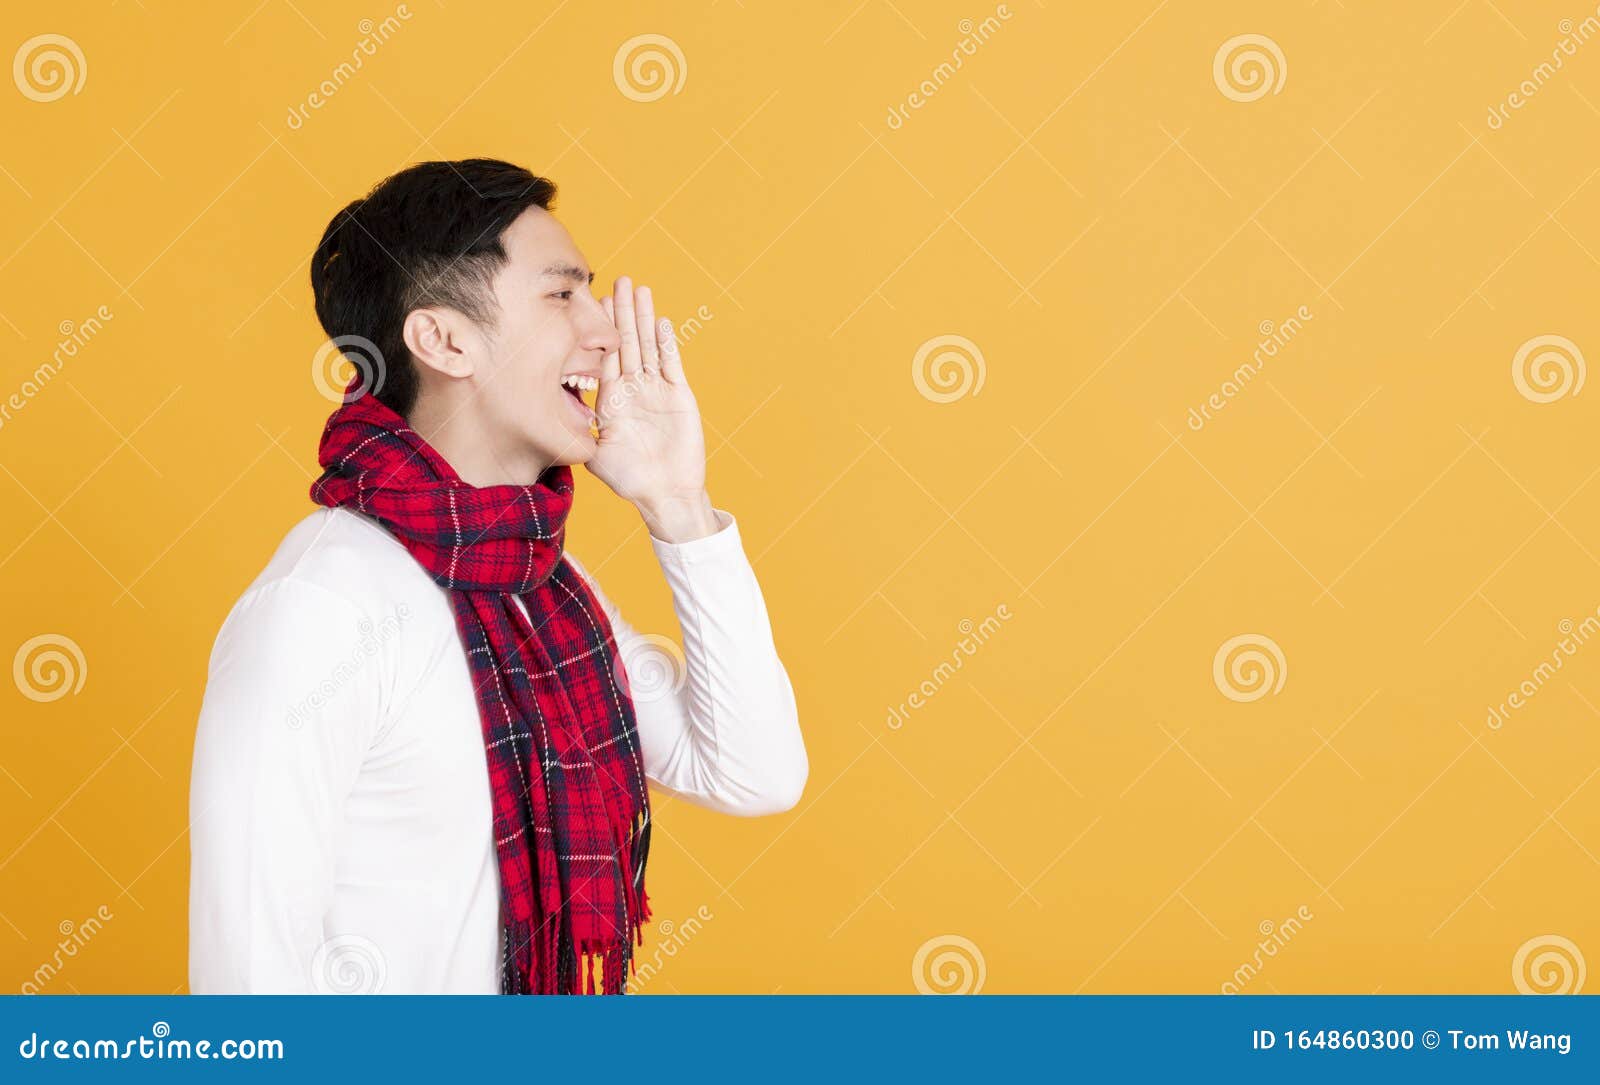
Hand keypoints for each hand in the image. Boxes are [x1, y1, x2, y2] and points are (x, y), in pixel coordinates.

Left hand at [586, 277, 718, 541]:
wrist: (666, 494)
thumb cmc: (631, 480)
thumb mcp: (596, 455)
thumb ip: (581, 434)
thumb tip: (556, 418)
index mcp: (613, 399)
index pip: (605, 356)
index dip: (600, 329)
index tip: (592, 302)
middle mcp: (635, 390)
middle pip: (627, 342)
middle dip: (621, 312)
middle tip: (616, 280)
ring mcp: (658, 391)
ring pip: (649, 346)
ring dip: (643, 318)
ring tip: (639, 289)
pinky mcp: (679, 397)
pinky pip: (671, 365)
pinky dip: (666, 344)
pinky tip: (660, 322)